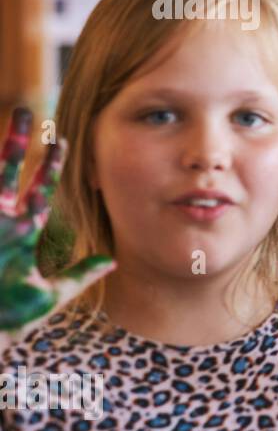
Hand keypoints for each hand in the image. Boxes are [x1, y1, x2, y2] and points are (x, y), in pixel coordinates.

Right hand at [0, 108, 113, 341]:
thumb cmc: (9, 318)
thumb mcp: (51, 294)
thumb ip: (81, 275)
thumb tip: (113, 260)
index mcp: (22, 232)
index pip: (40, 191)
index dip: (51, 166)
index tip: (64, 141)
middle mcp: (1, 221)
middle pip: (10, 171)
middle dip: (18, 142)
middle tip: (28, 111)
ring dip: (1, 146)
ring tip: (12, 115)